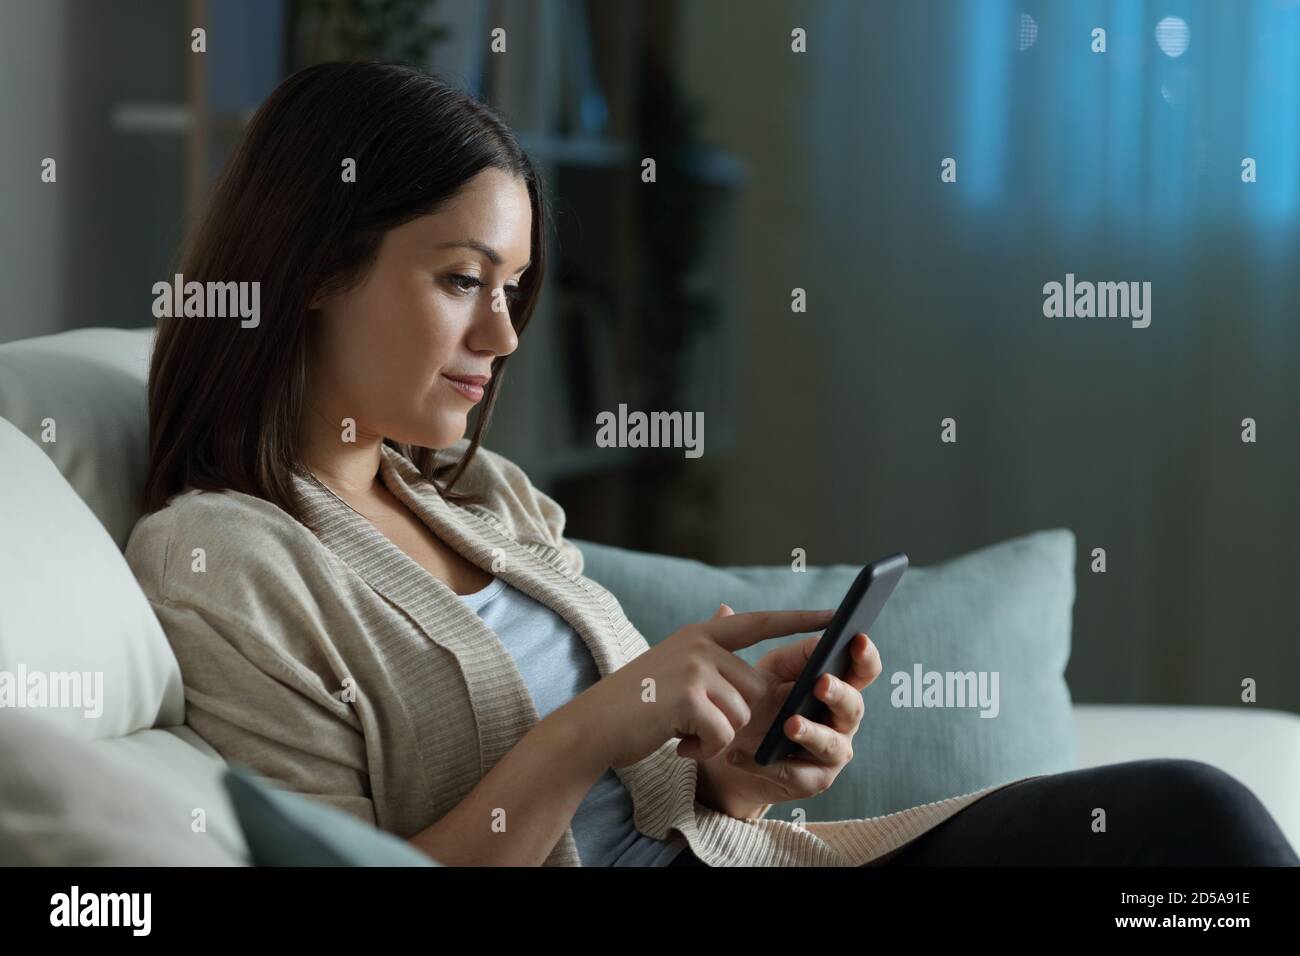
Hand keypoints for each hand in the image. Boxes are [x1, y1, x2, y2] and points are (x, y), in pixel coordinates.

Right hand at [566, 605, 837, 771]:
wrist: (592, 727)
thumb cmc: (636, 703)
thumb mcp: (672, 663)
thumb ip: (708, 650)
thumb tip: (734, 621)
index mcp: (701, 634)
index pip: (759, 622)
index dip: (797, 620)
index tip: (832, 616)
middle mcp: (701, 644)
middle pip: (754, 688)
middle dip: (734, 718)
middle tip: (695, 725)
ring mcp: (694, 668)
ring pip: (742, 715)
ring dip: (718, 736)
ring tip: (683, 733)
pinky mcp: (688, 697)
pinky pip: (724, 734)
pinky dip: (706, 750)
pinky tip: (680, 746)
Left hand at [695, 603, 882, 816]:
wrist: (731, 755)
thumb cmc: (754, 704)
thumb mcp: (750, 670)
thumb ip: (743, 641)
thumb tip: (725, 609)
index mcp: (834, 684)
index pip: (862, 668)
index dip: (865, 654)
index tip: (856, 637)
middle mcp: (841, 719)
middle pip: (854, 705)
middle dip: (839, 693)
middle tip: (820, 683)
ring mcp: (831, 752)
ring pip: (833, 743)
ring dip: (812, 732)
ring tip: (788, 724)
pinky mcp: (812, 781)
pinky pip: (799, 774)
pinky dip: (772, 764)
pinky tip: (742, 754)